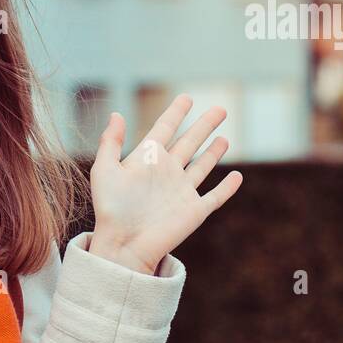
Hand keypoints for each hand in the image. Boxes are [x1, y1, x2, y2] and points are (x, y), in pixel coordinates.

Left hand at [88, 94, 243, 274]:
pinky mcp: (194, 211)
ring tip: (225, 138)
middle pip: (190, 142)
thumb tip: (116, 113)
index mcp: (147, 159)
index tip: (186, 98)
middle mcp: (166, 172)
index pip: (164, 129)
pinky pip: (215, 196)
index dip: (175, 113)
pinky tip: (237, 177)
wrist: (123, 244)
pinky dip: (227, 187)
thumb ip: (110, 142)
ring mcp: (181, 191)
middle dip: (204, 125)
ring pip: (203, 166)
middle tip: (220, 109)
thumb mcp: (104, 170)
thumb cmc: (111, 210)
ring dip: (214, 152)